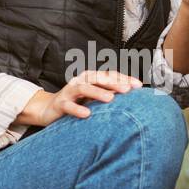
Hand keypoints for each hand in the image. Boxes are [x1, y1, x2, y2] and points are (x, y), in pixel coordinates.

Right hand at [20, 70, 141, 125]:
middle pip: (98, 78)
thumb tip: (134, 98)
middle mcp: (81, 81)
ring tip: (110, 99)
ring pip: (84, 88)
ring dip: (97, 93)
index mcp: (91, 78)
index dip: (124, 78)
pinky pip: (69, 106)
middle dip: (113, 83)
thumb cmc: (77, 102)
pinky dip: (77, 109)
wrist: (49, 109)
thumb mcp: (94, 98)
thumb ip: (110, 95)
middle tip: (128, 90)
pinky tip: (87, 114)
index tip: (139, 85)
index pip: (110, 75)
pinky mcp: (60, 103)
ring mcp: (70, 91)